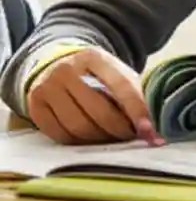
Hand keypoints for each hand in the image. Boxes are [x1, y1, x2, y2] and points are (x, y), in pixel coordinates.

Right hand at [26, 47, 160, 145]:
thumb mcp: (116, 73)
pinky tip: (92, 139)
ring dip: (101, 138)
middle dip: (120, 129)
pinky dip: (80, 143)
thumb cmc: (95, 75)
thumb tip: (155, 129)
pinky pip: (61, 135)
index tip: (150, 130)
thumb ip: (136, 94)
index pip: (122, 86)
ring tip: (114, 137)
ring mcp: (47, 88)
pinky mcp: (35, 106)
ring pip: (79, 127)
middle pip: (99, 111)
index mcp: (95, 57)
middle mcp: (66, 70)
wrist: (55, 66)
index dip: (138, 111)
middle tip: (132, 137)